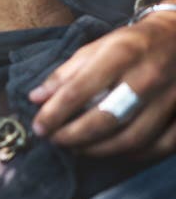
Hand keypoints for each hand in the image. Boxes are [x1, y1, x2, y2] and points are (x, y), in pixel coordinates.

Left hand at [29, 0, 175, 158]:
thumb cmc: (131, 43)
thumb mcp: (95, 47)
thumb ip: (65, 73)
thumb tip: (36, 98)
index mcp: (119, 54)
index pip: (79, 90)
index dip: (54, 113)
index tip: (38, 126)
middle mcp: (146, 77)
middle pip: (105, 119)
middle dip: (73, 135)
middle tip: (54, 140)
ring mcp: (170, 98)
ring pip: (131, 138)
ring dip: (98, 149)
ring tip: (76, 148)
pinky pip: (158, 146)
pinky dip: (133, 155)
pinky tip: (112, 151)